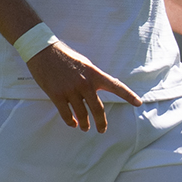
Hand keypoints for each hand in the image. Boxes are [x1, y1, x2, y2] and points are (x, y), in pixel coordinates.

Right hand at [27, 38, 141, 131]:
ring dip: (84, 124)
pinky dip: (71, 121)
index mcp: (94, 74)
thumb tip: (100, 90)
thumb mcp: (85, 64)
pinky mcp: (57, 95)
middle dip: (101, 122)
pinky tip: (73, 124)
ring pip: (82, 114)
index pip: (116, 86)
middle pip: (98, 109)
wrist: (43, 51)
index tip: (138, 103)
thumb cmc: (65, 57)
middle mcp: (85, 83)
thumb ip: (93, 78)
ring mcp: (71, 90)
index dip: (128, 95)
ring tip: (85, 128)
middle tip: (101, 130)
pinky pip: (66, 114)